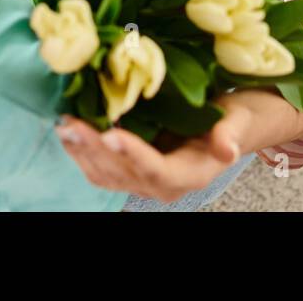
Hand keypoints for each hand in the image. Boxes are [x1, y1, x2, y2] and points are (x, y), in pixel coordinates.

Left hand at [55, 91, 258, 202]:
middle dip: (95, 149)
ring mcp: (146, 181)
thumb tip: (228, 149)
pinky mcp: (132, 171)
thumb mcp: (238, 119)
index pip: (158, 170)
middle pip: (124, 173)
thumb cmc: (235, 118)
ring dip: (83, 151)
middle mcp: (165, 185)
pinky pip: (103, 168)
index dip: (134, 155)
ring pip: (107, 174)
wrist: (229, 126)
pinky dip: (83, 151)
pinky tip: (70, 132)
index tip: (112, 135)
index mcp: (191, 175)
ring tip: (65, 125)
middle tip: (72, 124)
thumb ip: (230, 134)